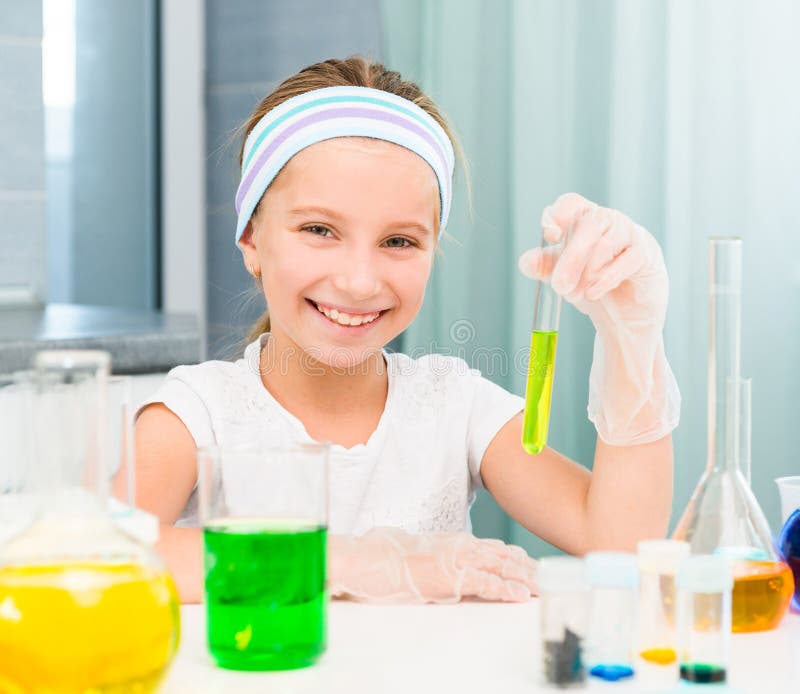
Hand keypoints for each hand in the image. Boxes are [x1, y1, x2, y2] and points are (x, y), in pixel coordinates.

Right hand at [329, 527, 537, 603]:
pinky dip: (506, 589)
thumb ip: (431, 551)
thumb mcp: (414, 546)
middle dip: (525, 568)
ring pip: (501, 569)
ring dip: (523, 579)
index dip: (512, 557)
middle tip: (544, 577)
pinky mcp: (453, 579)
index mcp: (452, 540)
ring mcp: (458, 562)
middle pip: (502, 557)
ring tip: (541, 587)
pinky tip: (520, 595)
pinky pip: (487, 585)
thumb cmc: (384, 553)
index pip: (491, 548)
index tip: (526, 563)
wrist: (371, 560)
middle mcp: (460, 546)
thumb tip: (430, 556)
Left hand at [518, 192, 679, 444]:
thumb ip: (550, 271)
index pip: (576, 206)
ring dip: (587, 260)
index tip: (547, 230)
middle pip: (594, 218)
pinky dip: (607, 273)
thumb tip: (527, 259)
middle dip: (572, 247)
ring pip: (613, 233)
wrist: (627, 348)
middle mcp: (619, 235)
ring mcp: (639, 249)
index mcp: (594, 236)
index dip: (561, 213)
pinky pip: (632, 257)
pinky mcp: (652, 270)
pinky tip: (593, 293)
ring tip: (574, 291)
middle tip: (557, 281)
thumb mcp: (567, 289)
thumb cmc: (597, 313)